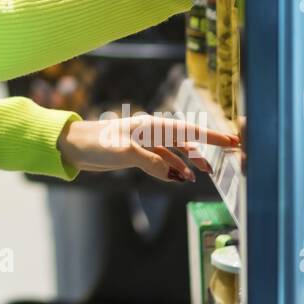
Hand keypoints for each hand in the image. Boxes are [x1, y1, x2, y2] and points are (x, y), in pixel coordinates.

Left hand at [58, 114, 240, 182]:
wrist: (71, 146)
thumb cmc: (94, 143)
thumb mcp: (123, 152)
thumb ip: (150, 162)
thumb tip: (174, 174)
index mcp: (149, 126)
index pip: (186, 130)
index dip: (210, 135)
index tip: (231, 139)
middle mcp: (149, 132)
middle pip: (184, 139)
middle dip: (205, 146)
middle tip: (228, 153)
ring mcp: (143, 143)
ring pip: (174, 151)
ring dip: (188, 161)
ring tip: (204, 172)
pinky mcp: (135, 153)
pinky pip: (161, 160)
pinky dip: (172, 168)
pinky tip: (179, 177)